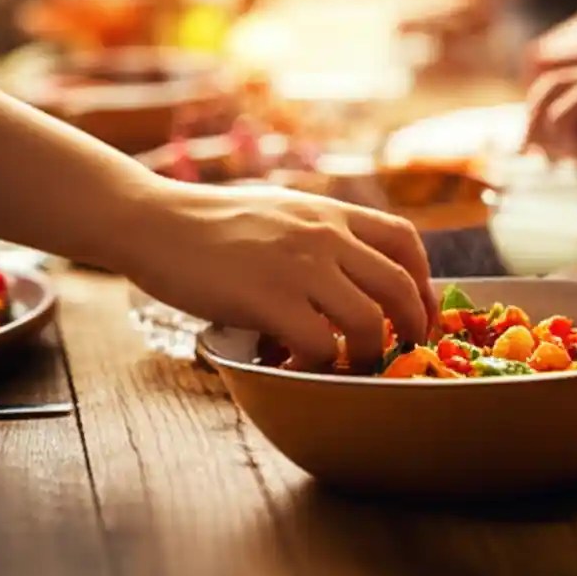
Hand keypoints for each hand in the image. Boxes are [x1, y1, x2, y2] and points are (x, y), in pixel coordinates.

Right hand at [127, 184, 434, 368]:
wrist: (153, 220)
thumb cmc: (208, 223)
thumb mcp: (279, 210)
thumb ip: (316, 233)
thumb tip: (345, 272)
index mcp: (330, 212)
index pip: (404, 241)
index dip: (423, 283)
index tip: (419, 312)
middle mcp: (325, 234)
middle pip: (400, 286)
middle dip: (412, 327)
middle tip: (402, 351)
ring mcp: (299, 265)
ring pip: (369, 321)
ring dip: (368, 353)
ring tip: (349, 365)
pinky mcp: (268, 297)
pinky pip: (320, 344)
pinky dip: (319, 364)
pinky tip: (298, 363)